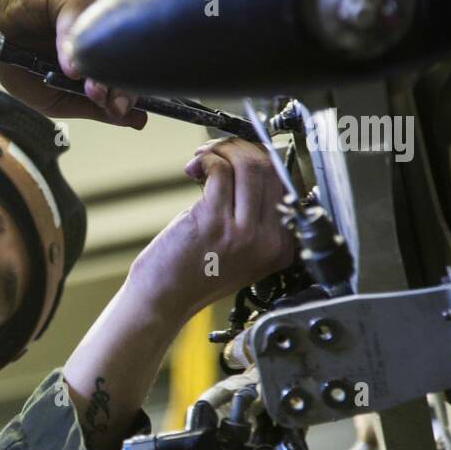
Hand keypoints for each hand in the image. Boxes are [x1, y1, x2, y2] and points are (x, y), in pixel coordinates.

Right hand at [0, 0, 143, 126]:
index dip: (128, 95)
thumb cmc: (22, 64)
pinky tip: (71, 67)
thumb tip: (137, 120)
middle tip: (107, 101)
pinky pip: (82, 18)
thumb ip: (93, 109)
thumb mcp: (56, 99)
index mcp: (104, 59)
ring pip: (109, 40)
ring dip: (101, 68)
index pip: (128, 76)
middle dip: (119, 85)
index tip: (119, 111)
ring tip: (91, 89)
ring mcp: (92, 14)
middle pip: (125, 58)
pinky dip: (76, 44)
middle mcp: (104, 34)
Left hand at [128, 137, 296, 318]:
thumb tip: (252, 163)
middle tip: (218, 152)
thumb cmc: (195, 273)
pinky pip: (220, 171)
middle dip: (241, 149)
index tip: (240, 156)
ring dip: (223, 150)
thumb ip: (254, 217)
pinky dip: (207, 160)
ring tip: (203, 159)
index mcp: (281, 246)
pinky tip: (195, 168)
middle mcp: (269, 240)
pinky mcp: (214, 222)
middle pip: (270, 170)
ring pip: (248, 166)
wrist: (165, 299)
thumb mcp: (241, 252)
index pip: (286, 185)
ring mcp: (244, 232)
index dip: (262, 159)